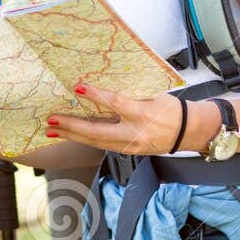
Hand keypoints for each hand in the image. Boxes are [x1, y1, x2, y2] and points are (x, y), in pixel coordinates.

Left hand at [47, 85, 194, 156]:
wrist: (188, 131)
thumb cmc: (171, 108)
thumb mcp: (152, 95)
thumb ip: (128, 95)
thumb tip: (103, 89)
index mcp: (143, 113)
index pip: (115, 103)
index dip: (96, 96)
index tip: (78, 88)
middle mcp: (134, 133)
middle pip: (98, 132)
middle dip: (72, 127)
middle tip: (52, 120)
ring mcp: (131, 145)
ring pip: (96, 142)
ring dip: (73, 136)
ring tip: (53, 131)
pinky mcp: (129, 151)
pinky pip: (103, 145)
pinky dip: (86, 140)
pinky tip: (73, 135)